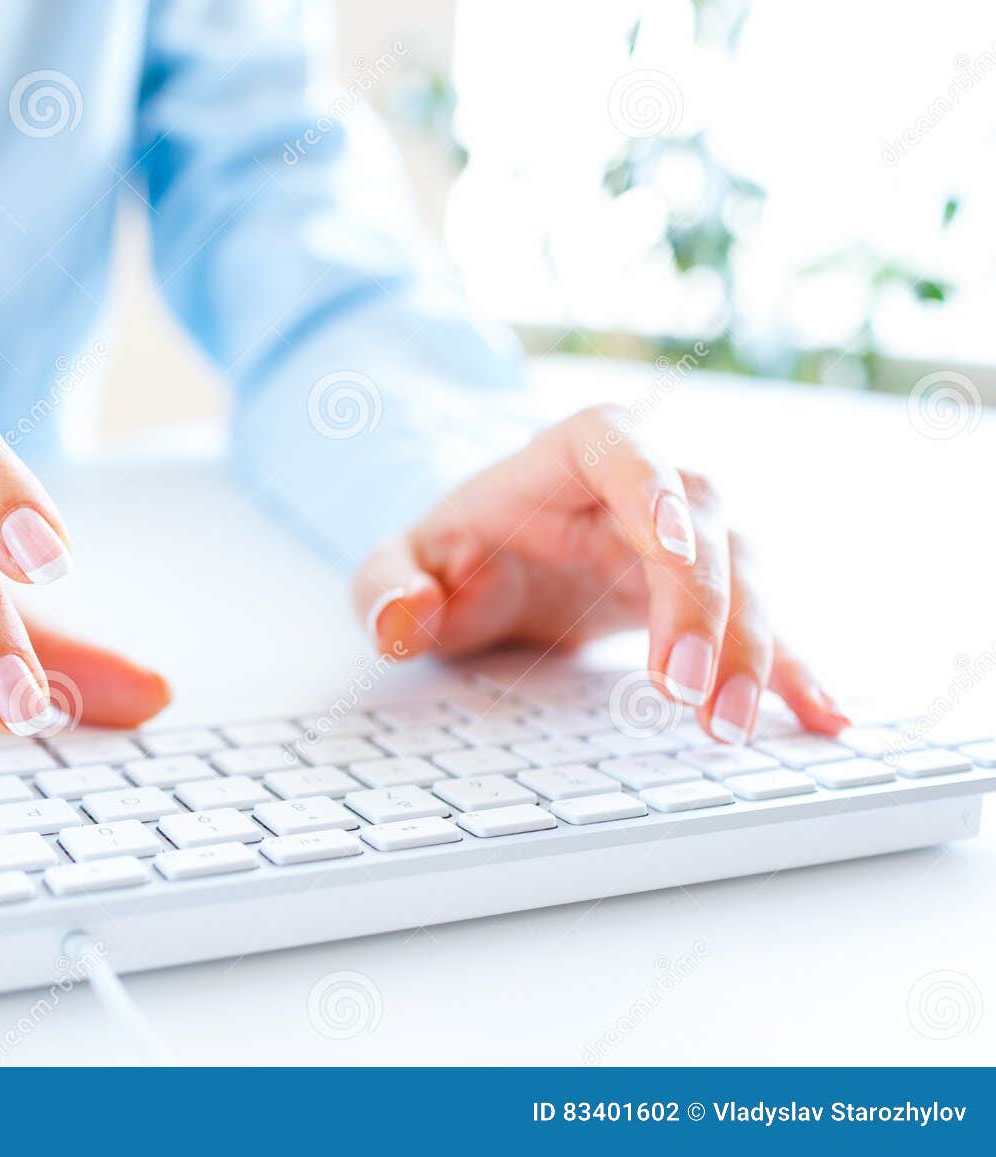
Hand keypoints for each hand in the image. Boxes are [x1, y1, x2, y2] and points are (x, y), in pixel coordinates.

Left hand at [352, 405, 847, 741]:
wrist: (494, 561)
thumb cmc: (452, 552)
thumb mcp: (399, 565)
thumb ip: (385, 588)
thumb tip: (402, 619)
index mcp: (568, 454)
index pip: (620, 446)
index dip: (651, 484)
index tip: (667, 540)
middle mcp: (645, 483)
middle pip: (697, 526)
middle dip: (701, 605)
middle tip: (685, 690)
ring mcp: (688, 535)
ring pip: (744, 577)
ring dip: (749, 648)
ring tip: (727, 726)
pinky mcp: (711, 592)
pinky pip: (765, 623)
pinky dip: (795, 668)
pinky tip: (824, 716)